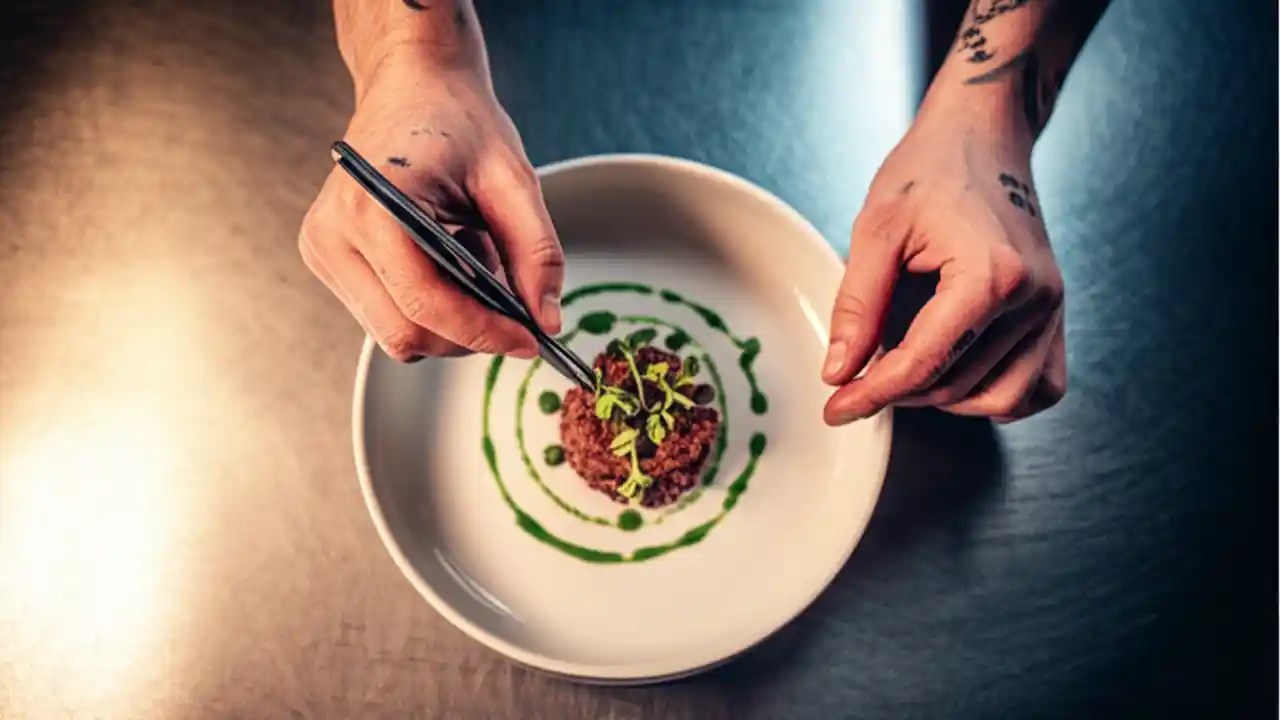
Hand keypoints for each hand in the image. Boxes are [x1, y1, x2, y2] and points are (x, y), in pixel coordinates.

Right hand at [299, 46, 562, 361]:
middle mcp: (333, 233)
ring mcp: (323, 250)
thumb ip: (536, 252)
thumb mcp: (513, 178)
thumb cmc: (457, 121)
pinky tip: (449, 264)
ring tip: (476, 265)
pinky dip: (430, 309)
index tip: (530, 339)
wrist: (412, 86)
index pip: (425, 302)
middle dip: (467, 335)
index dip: (483, 332)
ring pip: (394, 334)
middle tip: (514, 313)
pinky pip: (385, 316)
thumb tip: (546, 321)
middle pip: (404, 333)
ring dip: (450, 321)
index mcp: (374, 206)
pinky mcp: (328, 260)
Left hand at [822, 113, 1065, 423]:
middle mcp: (1033, 299)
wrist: (981, 136)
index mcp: (990, 275)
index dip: (871, 394)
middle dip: (899, 392)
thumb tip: (840, 373)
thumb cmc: (929, 170)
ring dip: (944, 399)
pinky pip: (1039, 388)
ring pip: (999, 400)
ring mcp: (1052, 310)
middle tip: (856, 377)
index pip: (923, 364)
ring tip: (905, 367)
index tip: (836, 408)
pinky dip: (997, 396)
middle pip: (955, 387)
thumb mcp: (876, 230)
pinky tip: (956, 373)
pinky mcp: (1056, 315)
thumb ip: (857, 306)